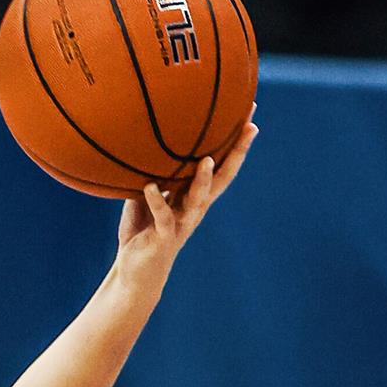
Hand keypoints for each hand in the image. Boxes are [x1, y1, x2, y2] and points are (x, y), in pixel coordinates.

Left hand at [112, 115, 255, 289]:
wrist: (136, 272)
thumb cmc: (142, 231)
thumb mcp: (148, 197)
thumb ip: (154, 174)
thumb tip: (147, 142)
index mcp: (194, 197)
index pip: (219, 165)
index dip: (235, 142)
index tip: (248, 114)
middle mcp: (194, 208)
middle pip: (220, 177)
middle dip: (236, 152)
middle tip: (250, 127)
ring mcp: (181, 223)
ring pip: (196, 199)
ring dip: (201, 180)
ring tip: (205, 159)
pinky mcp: (163, 237)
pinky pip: (161, 217)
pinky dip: (156, 201)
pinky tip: (150, 187)